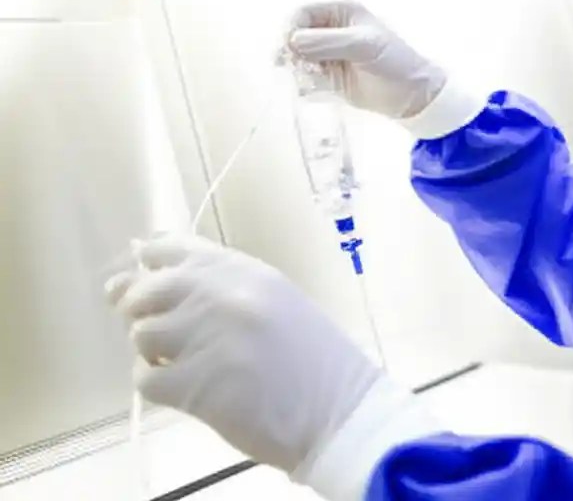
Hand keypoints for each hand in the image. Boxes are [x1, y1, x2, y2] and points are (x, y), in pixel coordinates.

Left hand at [106, 234, 381, 473]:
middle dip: (143, 315)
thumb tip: (144, 282)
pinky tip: (187, 389)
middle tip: (168, 336)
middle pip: (144, 291)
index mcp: (244, 271)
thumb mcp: (275, 301)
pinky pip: (145, 379)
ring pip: (141, 335)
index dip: (150, 268)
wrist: (341, 411)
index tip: (151, 284)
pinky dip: (158, 385)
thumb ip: (221, 286)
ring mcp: (205, 337)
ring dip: (154, 353)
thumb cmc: (313, 359)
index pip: (170, 249)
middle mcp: (221, 294)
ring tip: (187, 365)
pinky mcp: (194, 384)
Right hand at [287, 1, 446, 118]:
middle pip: (294, 34)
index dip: (292, 28)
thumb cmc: (394, 62)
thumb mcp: (363, 45)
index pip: (302, 12)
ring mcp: (328, 53)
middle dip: (291, 50)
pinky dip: (304, 83)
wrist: (412, 95)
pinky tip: (313, 89)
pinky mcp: (329, 76)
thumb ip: (326, 42)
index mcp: (341, 12)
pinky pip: (304, 76)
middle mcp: (331, 29)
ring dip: (296, 68)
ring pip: (296, 56)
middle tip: (292, 66)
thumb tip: (292, 43)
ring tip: (309, 78)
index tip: (291, 47)